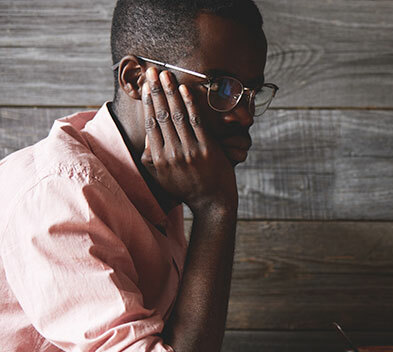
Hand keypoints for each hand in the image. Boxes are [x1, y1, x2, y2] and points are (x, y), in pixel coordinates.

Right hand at [141, 67, 237, 214]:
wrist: (212, 202)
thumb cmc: (186, 188)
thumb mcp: (162, 177)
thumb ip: (151, 158)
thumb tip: (146, 139)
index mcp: (157, 159)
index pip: (150, 124)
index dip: (147, 103)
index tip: (145, 86)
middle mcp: (171, 154)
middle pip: (161, 116)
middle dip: (156, 91)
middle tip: (151, 72)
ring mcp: (190, 151)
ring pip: (177, 116)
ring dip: (170, 93)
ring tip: (166, 75)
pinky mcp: (207, 150)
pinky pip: (197, 122)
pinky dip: (190, 104)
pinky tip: (186, 90)